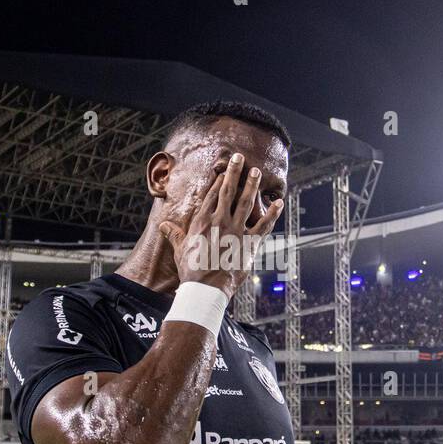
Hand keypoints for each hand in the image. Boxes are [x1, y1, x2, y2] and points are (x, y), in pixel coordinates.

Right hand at [157, 152, 283, 298]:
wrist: (205, 287)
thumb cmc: (191, 269)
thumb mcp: (180, 249)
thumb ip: (174, 234)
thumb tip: (163, 225)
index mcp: (202, 221)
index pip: (212, 195)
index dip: (219, 181)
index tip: (223, 170)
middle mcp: (219, 221)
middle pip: (228, 191)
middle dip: (234, 172)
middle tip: (239, 157)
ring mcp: (235, 231)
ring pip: (246, 202)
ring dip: (252, 185)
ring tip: (256, 171)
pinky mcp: (249, 243)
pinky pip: (263, 225)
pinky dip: (272, 213)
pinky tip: (279, 202)